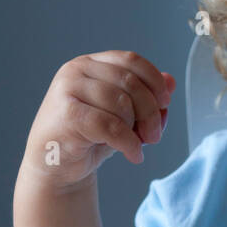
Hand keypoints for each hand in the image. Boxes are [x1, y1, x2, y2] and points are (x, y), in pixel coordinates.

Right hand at [19, 50, 175, 191]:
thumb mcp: (122, 114)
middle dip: (151, 111)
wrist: (55, 166)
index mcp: (90, 63)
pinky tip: (132, 154)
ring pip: (121, 103)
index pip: (131, 60)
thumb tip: (170, 81)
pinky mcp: (67, 115)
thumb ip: (145, 96)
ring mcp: (68, 90)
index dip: (154, 81)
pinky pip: (110, 126)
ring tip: (139, 145)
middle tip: (154, 135)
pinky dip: (128, 143)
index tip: (165, 103)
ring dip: (138, 129)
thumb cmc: (88, 137)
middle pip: (130, 82)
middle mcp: (76, 71)